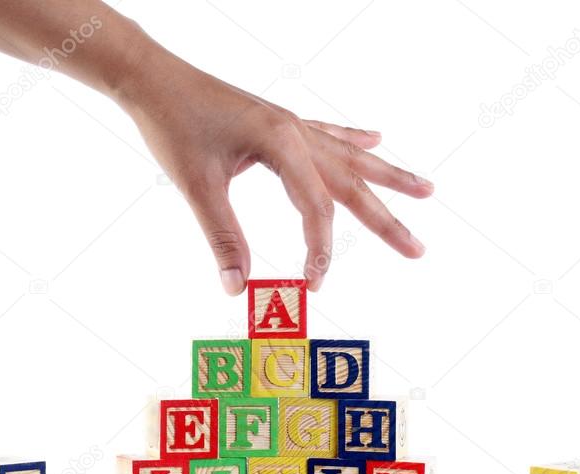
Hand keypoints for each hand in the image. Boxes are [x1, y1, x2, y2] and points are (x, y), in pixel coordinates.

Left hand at [115, 52, 433, 294]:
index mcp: (281, 144)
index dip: (320, 250)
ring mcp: (290, 124)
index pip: (316, 208)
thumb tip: (237, 287)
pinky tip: (377, 140)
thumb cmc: (172, 126)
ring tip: (427, 190)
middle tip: (418, 249)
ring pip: (350, 158)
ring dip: (388, 176)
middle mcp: (295, 132)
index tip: (313, 284)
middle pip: (352, 183)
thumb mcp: (197, 187)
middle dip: (387, 218)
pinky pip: (328, 134)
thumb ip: (222, 238)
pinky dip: (354, 141)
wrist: (153, 80)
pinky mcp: (279, 122)